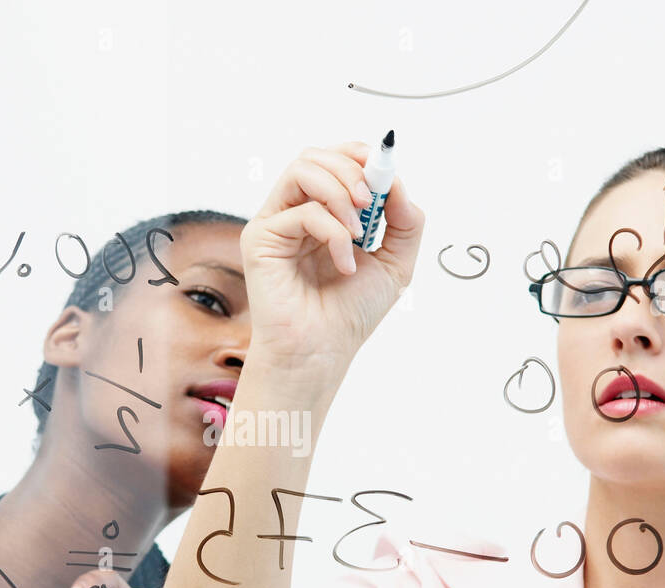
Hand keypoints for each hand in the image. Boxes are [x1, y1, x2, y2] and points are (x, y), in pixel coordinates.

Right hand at [241, 141, 424, 376]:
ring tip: (360, 231)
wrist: (321, 353)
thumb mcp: (395, 262)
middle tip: (372, 201)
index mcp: (323, 214)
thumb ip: (404, 220)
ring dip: (340, 192)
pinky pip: (301, 212)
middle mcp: (296, 214)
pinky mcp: (260, 239)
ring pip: (302, 170)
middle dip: (351, 169)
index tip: (387, 170)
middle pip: (315, 156)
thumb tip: (397, 182)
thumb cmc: (349, 314)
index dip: (361, 157)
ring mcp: (276, 224)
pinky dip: (333, 233)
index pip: (336, 162)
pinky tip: (345, 264)